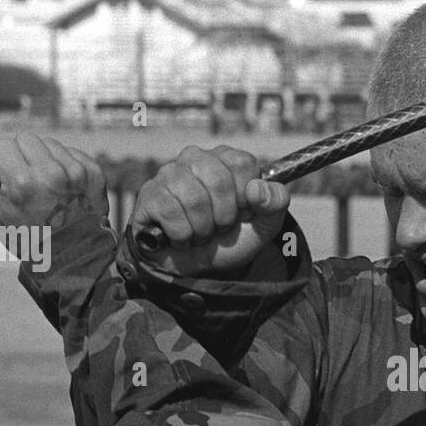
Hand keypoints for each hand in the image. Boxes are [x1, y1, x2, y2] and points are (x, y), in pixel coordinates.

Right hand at [0, 133, 108, 230]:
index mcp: (22, 183)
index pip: (1, 145)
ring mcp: (76, 172)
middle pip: (24, 138)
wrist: (74, 257)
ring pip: (47, 143)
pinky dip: (64, 165)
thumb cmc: (28, 235)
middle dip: (21, 156)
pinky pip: (70, 152)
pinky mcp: (94, 172)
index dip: (0, 163)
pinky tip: (64, 188)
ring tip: (47, 188)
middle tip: (28, 185)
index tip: (9, 185)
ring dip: (43, 159)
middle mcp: (52, 173)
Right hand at [129, 145, 289, 277]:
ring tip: (200, 232)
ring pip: (194, 199)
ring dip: (203, 229)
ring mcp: (169, 173)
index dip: (246, 198)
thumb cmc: (229, 239)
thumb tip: (257, 188)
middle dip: (224, 216)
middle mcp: (196, 158)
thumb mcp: (264, 225)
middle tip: (219, 225)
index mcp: (226, 159)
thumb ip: (276, 203)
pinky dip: (182, 236)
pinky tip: (180, 236)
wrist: (197, 268)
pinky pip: (171, 213)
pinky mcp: (149, 193)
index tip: (242, 212)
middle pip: (219, 181)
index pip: (243, 164)